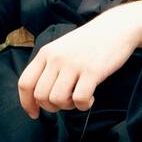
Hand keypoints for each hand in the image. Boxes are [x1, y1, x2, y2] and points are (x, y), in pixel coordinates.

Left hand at [17, 6, 141, 118]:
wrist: (116, 27)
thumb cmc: (90, 43)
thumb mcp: (62, 49)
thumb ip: (50, 68)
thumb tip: (40, 98)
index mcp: (46, 53)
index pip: (25, 83)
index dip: (27, 103)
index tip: (34, 114)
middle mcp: (56, 58)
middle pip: (40, 96)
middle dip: (52, 107)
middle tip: (67, 102)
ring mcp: (74, 64)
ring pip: (57, 100)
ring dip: (68, 107)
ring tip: (79, 98)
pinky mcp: (92, 71)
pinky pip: (79, 99)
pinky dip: (84, 105)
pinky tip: (91, 98)